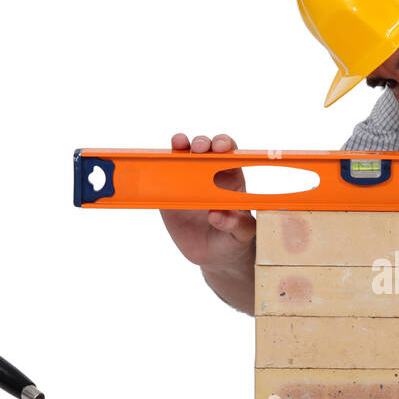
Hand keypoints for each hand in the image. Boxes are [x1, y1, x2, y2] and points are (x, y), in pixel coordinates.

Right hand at [159, 133, 256, 268]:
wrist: (215, 256)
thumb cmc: (235, 239)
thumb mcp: (243, 234)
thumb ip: (236, 225)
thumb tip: (218, 216)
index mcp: (232, 178)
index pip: (230, 153)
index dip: (225, 144)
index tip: (221, 147)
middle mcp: (209, 175)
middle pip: (205, 149)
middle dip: (202, 142)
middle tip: (200, 148)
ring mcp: (188, 183)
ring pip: (182, 157)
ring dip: (179, 146)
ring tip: (179, 144)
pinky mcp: (170, 197)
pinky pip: (162, 180)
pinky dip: (158, 169)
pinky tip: (155, 166)